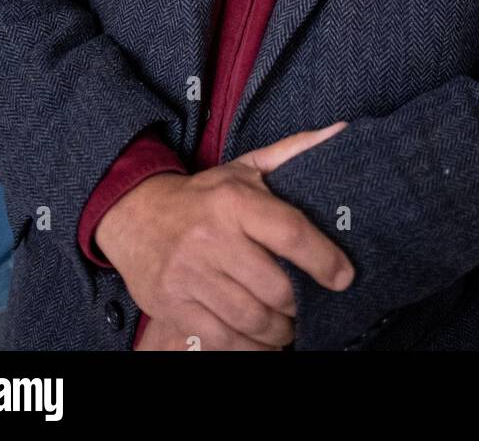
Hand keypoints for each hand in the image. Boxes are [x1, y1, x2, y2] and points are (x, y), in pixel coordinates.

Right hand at [97, 122, 352, 350]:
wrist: (134, 216)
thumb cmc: (203, 195)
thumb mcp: (245, 167)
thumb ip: (294, 150)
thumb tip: (341, 131)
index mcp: (234, 201)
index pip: (290, 232)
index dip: (324, 259)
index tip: (344, 277)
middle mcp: (211, 238)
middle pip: (275, 286)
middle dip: (300, 303)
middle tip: (309, 305)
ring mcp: (189, 275)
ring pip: (251, 318)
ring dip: (279, 330)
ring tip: (288, 324)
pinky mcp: (173, 306)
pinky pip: (223, 339)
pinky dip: (250, 346)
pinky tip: (261, 339)